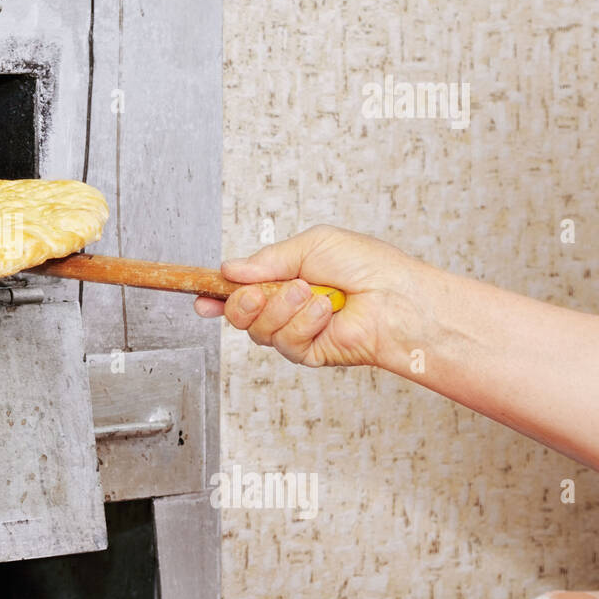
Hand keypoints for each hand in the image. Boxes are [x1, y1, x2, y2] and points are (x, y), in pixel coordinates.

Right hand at [193, 225, 428, 369]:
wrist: (396, 296)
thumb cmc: (366, 266)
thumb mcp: (311, 245)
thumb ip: (267, 259)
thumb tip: (229, 269)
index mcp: (282, 278)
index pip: (238, 289)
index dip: (216, 295)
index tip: (201, 296)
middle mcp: (283, 307)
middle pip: (238, 314)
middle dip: (242, 303)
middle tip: (258, 293)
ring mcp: (294, 332)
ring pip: (258, 329)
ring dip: (281, 308)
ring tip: (310, 293)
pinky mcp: (307, 352)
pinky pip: (285, 342)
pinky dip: (303, 322)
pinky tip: (324, 311)